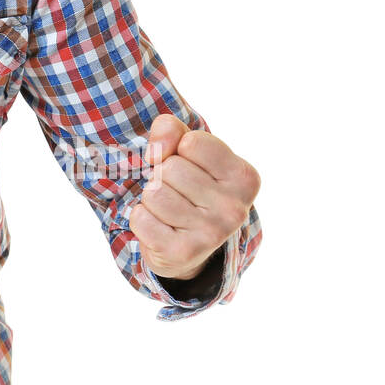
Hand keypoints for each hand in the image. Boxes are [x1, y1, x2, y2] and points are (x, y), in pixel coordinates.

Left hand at [128, 114, 260, 282]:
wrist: (189, 244)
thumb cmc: (188, 185)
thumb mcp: (187, 150)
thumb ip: (172, 131)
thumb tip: (157, 150)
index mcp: (244, 178)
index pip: (192, 142)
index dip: (178, 149)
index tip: (188, 165)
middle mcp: (234, 209)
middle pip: (170, 168)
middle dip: (163, 175)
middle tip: (177, 192)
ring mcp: (211, 234)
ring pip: (154, 192)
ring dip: (151, 198)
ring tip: (169, 209)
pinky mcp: (183, 253)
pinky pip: (141, 218)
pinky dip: (142, 218)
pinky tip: (161, 227)